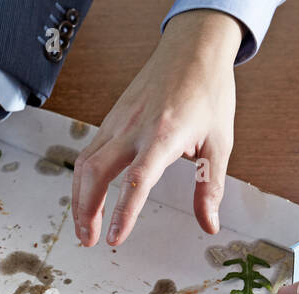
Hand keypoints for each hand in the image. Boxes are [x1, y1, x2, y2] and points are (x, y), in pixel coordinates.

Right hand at [72, 10, 240, 246]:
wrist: (193, 48)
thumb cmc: (208, 92)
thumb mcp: (219, 142)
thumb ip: (210, 187)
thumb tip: (210, 224)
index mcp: (164, 135)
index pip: (137, 180)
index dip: (123, 212)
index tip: (114, 239)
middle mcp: (134, 128)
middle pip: (96, 174)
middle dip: (87, 211)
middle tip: (89, 240)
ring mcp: (117, 122)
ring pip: (85, 164)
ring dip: (79, 200)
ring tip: (84, 227)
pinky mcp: (110, 120)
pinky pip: (88, 153)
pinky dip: (82, 181)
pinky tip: (87, 198)